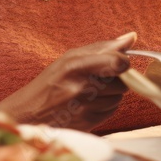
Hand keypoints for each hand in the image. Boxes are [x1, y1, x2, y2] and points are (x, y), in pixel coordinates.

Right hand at [0, 32, 136, 130]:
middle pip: (122, 81)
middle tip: (98, 79)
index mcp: (75, 65)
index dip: (124, 62)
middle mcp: (81, 87)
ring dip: (110, 94)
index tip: (119, 63)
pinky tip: (88, 104)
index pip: (117, 62)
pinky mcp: (89, 123)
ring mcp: (85, 107)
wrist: (28, 114)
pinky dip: (105, 107)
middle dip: (116, 79)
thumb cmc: (50, 82)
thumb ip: (102, 48)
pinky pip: (112, 111)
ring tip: (89, 92)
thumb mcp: (70, 58)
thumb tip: (131, 37)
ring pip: (119, 97)